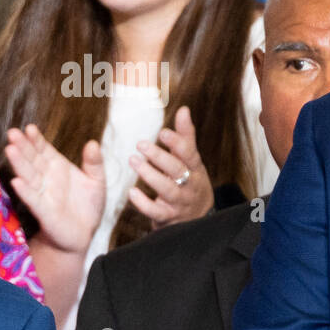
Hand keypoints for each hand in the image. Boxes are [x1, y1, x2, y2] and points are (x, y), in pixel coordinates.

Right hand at [4, 123, 105, 253]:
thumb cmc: (87, 206)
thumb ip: (94, 163)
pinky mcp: (43, 211)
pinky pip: (33, 199)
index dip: (36, 140)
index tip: (29, 128)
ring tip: (10, 149)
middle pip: (32, 159)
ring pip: (29, 176)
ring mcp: (43, 193)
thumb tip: (93, 143)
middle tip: (13, 132)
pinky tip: (17, 182)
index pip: (44, 150)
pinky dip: (26, 191)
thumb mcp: (96, 182)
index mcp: (58, 167)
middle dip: (23, 146)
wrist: (83, 233)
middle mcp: (46, 178)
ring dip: (19, 164)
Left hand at [127, 106, 213, 225]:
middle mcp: (190, 185)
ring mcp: (180, 203)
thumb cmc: (191, 182)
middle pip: (177, 170)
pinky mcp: (169, 218)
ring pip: (167, 189)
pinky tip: (131, 192)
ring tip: (133, 160)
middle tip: (140, 144)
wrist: (198, 219)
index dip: (177, 144)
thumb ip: (186, 137)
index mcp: (196, 169)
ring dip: (150, 175)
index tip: (163, 133)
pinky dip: (143, 203)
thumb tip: (184, 109)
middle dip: (160, 157)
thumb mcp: (192, 161)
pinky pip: (156, 212)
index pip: (189, 155)